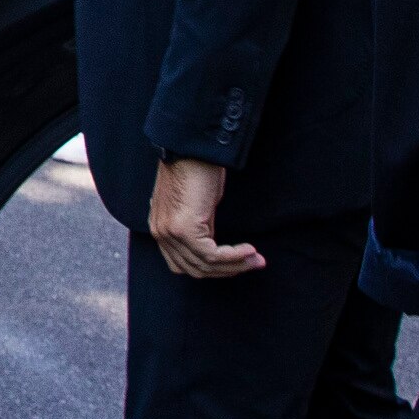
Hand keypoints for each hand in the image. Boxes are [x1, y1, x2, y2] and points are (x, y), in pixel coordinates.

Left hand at [149, 156, 264, 277]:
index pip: (184, 263)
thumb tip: (214, 244)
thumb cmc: (197, 168)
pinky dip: (233, 257)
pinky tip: (249, 251)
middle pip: (194, 269)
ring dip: (235, 265)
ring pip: (204, 265)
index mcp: (160, 228)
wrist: (193, 147)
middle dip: (227, 271)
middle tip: (254, 264)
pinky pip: (211, 255)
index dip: (213, 268)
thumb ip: (201, 227)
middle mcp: (161, 234)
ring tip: (257, 260)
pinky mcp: (184, 229)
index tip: (238, 263)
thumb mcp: (199, 205)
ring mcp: (170, 233)